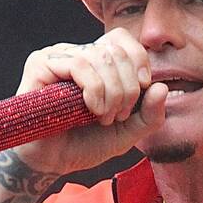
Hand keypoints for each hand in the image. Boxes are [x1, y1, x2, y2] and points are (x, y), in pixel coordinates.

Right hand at [10, 30, 168, 175]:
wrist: (51, 163)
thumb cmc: (84, 145)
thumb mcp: (127, 134)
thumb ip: (149, 115)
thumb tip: (162, 87)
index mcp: (97, 63)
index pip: (122, 40)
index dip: (138, 62)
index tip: (140, 92)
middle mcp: (77, 54)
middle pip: (116, 49)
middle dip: (128, 87)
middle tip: (118, 116)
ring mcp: (58, 57)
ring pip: (100, 56)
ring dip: (112, 92)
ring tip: (104, 117)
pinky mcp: (41, 65)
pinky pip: (79, 64)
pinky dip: (94, 89)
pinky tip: (91, 109)